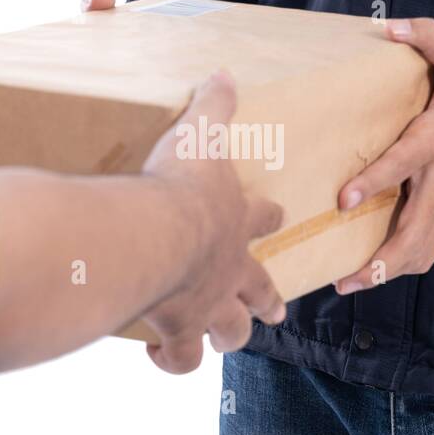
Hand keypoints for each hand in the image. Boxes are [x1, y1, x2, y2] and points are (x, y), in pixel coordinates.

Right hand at [80, 0, 283, 369]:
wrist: (156, 233)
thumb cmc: (178, 183)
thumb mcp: (199, 135)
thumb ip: (212, 105)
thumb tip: (223, 74)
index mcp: (237, 220)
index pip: (263, 216)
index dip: (269, 216)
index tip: (277, 216)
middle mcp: (231, 269)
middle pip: (259, 290)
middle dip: (267, 300)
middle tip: (273, 310)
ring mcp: (209, 305)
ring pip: (230, 332)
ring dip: (230, 337)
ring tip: (225, 342)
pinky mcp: (179, 329)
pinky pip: (181, 357)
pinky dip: (172, 361)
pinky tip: (160, 358)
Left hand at [334, 18, 433, 293]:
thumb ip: (428, 38)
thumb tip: (389, 27)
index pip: (403, 163)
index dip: (374, 182)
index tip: (344, 201)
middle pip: (415, 231)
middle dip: (380, 259)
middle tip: (343, 278)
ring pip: (423, 250)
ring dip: (387, 272)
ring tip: (349, 284)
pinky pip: (430, 249)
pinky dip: (404, 266)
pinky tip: (375, 275)